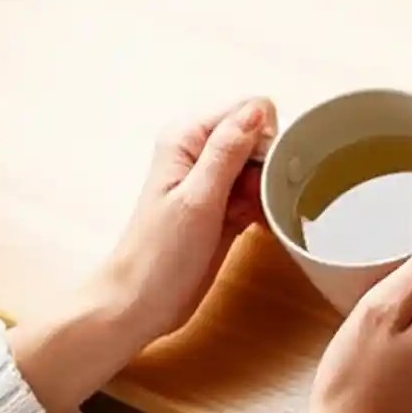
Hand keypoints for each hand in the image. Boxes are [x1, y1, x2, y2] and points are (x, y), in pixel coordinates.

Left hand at [99, 97, 274, 342]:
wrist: (142, 303)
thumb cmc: (161, 254)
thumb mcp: (198, 199)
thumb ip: (227, 152)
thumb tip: (257, 110)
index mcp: (187, 137)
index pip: (249, 110)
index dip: (264, 139)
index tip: (258, 176)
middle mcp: (200, 151)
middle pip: (260, 137)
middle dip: (268, 167)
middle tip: (252, 201)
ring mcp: (213, 179)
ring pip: (264, 166)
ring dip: (268, 190)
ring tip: (249, 217)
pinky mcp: (224, 204)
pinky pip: (260, 192)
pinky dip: (265, 207)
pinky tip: (257, 226)